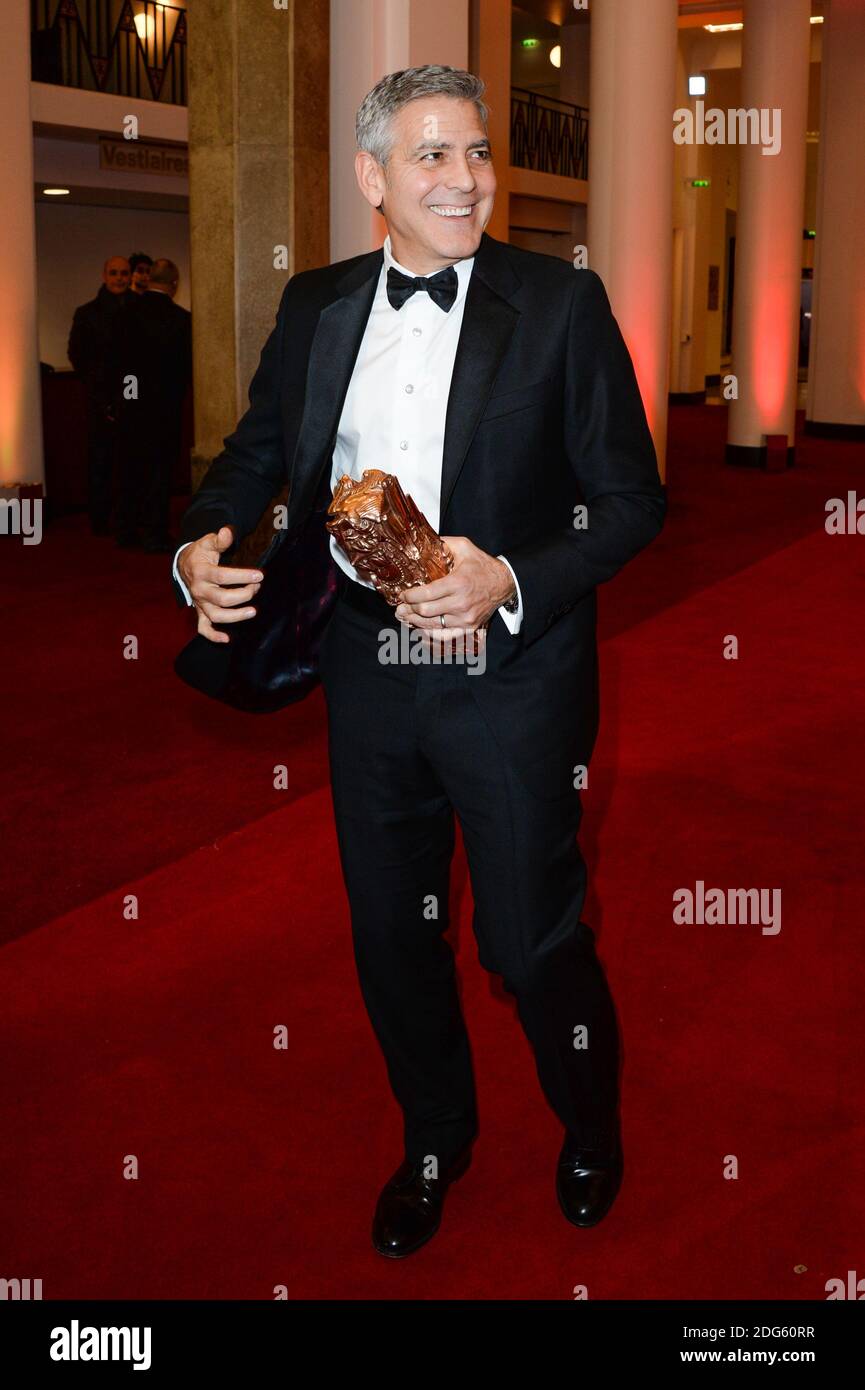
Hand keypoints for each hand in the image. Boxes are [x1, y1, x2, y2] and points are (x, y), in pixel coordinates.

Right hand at [179, 525, 262, 644]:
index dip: (242, 576)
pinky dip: (214, 636)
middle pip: (222, 599)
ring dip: (235, 617)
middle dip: (243, 595)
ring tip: (253, 612)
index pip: (222, 577)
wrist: (184, 566)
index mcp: (201, 573)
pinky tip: (228, 639)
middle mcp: (199, 590)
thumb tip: (227, 532)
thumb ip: (219, 539)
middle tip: (257, 588)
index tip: (259, 575)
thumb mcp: (208, 543)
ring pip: (216, 616)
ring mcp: (200, 603)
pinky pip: (203, 628)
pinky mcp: (200, 612)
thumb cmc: (200, 554)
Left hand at [394, 535, 514, 642]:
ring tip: (406, 616)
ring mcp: (465, 618)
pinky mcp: (469, 627)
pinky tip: (421, 628)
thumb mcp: (464, 547)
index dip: (409, 596)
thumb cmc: (483, 566)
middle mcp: (461, 603)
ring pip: (433, 625)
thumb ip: (442, 543)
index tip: (402, 595)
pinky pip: (445, 635)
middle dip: (409, 609)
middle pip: (425, 612)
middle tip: (400, 606)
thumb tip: (423, 541)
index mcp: (457, 583)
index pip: (426, 594)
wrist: (504, 583)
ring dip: (416, 621)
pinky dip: (431, 633)